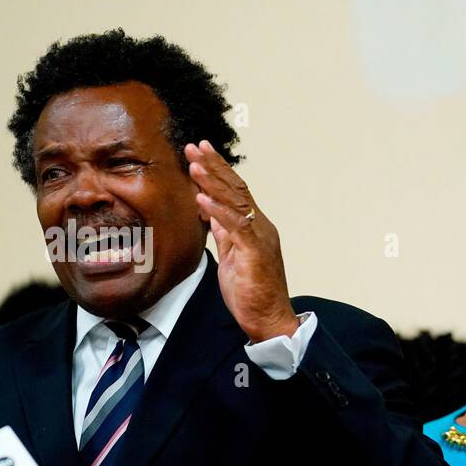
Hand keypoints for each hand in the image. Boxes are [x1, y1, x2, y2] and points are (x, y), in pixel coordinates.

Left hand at [186, 140, 297, 342]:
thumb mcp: (232, 257)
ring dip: (213, 183)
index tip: (200, 153)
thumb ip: (225, 233)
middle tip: (195, 146)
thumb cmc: (251, 293)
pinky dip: (218, 212)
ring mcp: (259, 238)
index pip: (236, 192)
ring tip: (195, 165)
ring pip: (236, 203)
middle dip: (214, 166)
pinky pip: (236, 227)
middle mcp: (260, 227)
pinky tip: (202, 199)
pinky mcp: (255, 253)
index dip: (218, 171)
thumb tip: (210, 213)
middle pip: (237, 189)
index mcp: (255, 227)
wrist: (270, 319)